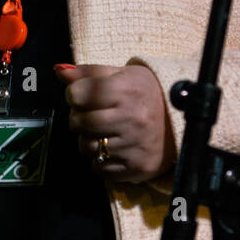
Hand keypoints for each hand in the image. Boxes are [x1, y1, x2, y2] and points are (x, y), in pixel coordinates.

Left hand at [55, 63, 176, 183]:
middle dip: (79, 118)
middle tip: (93, 114)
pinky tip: (114, 148)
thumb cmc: (144, 93)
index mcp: (126, 89)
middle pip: (78, 122)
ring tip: (104, 131)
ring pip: (86, 147)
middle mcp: (132, 117)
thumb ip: (88, 72)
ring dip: (89, 140)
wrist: (181, 118)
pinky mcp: (137, 167)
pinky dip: (101, 160)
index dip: (74, 95)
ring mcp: (135, 144)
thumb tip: (58, 71)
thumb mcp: (120, 74)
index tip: (83, 95)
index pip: (76, 94)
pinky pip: (100, 168)